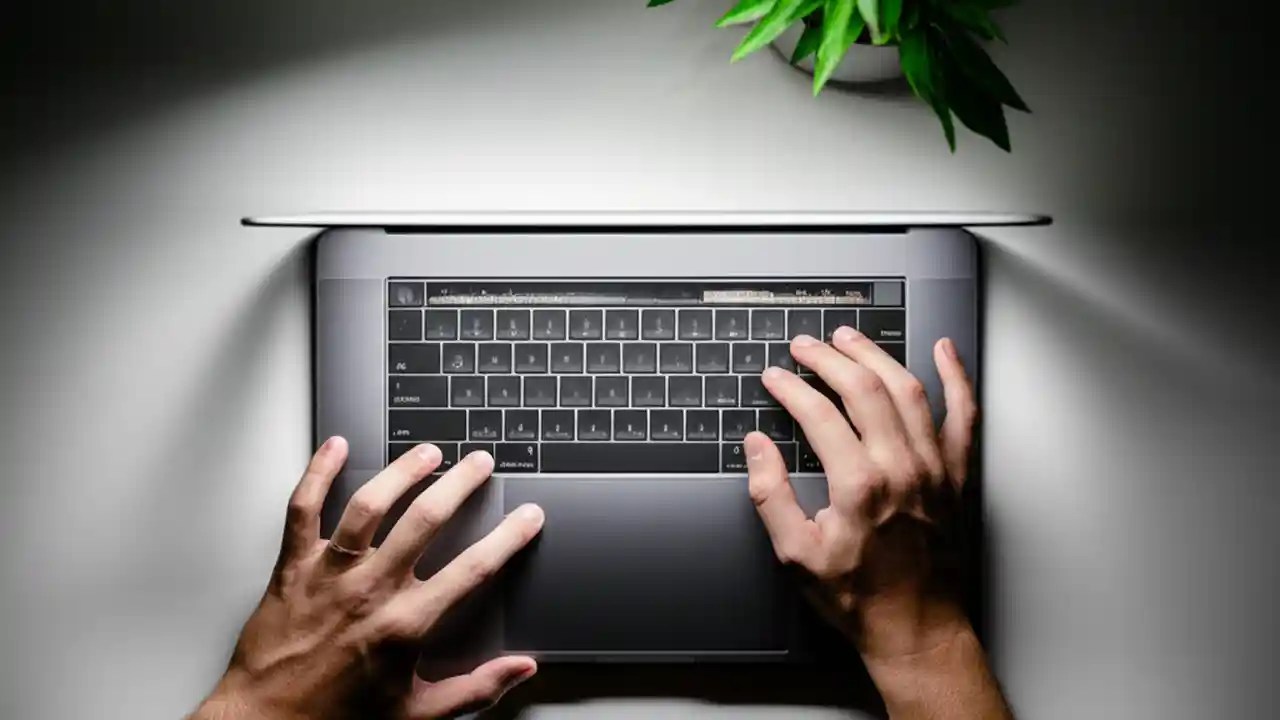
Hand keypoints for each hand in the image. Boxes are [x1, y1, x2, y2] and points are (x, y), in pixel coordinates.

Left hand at [190, 440, 543, 719]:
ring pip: (369, 505)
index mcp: (405, 624)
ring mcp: (329, 573)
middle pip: (425, 521)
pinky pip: (302, 509)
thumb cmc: (336, 719)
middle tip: (480, 463)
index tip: (527, 516)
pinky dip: (317, 474)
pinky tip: (335, 448)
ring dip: (402, 472)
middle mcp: (369, 590)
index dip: (508, 538)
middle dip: (460, 484)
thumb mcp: (417, 713)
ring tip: (427, 453)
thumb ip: (475, 689)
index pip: (472, 569)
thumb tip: (521, 669)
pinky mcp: (293, 567)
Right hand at [747, 328, 977, 660]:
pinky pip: (963, 415)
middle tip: (805, 346)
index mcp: (858, 486)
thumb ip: (771, 495)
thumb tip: (756, 448)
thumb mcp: (796, 555)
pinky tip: (944, 351)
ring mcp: (934, 468)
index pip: (818, 414)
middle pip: (864, 389)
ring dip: (877, 356)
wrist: (916, 629)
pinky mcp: (956, 475)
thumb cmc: (859, 598)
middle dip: (829, 359)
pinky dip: (956, 378)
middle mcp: (901, 468)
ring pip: (908, 390)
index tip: (774, 377)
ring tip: (850, 339)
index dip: (791, 388)